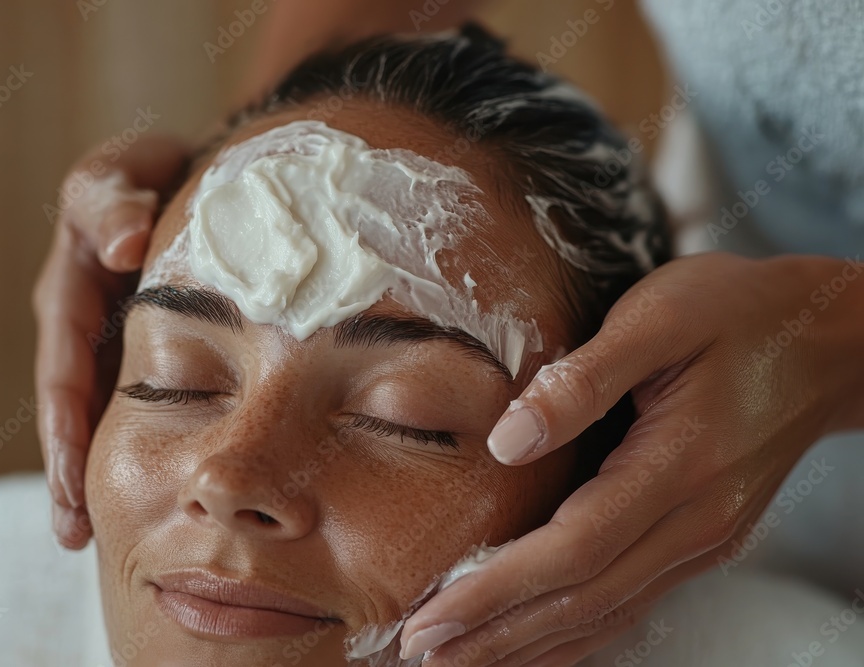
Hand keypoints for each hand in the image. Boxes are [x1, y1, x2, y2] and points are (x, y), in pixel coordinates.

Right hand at [33, 135, 193, 548]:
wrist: (200, 180)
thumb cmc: (155, 173)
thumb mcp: (124, 172)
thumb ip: (112, 200)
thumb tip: (125, 243)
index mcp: (71, 296)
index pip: (62, 374)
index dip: (64, 431)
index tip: (72, 486)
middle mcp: (86, 330)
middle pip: (74, 411)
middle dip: (72, 472)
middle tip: (80, 534)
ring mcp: (115, 345)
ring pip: (105, 417)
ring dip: (99, 473)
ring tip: (104, 534)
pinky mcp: (147, 353)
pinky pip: (142, 405)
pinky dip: (146, 446)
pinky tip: (159, 486)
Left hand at [399, 252, 863, 664]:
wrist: (824, 338)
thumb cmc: (735, 311)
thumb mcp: (659, 316)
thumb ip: (582, 379)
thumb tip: (507, 440)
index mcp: (680, 465)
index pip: (573, 548)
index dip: (498, 588)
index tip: (432, 614)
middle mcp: (695, 522)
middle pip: (583, 599)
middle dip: (498, 633)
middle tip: (422, 653)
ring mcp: (703, 538)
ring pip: (607, 613)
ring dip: (530, 645)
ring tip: (461, 661)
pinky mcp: (700, 538)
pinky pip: (631, 602)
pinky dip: (578, 633)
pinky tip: (536, 645)